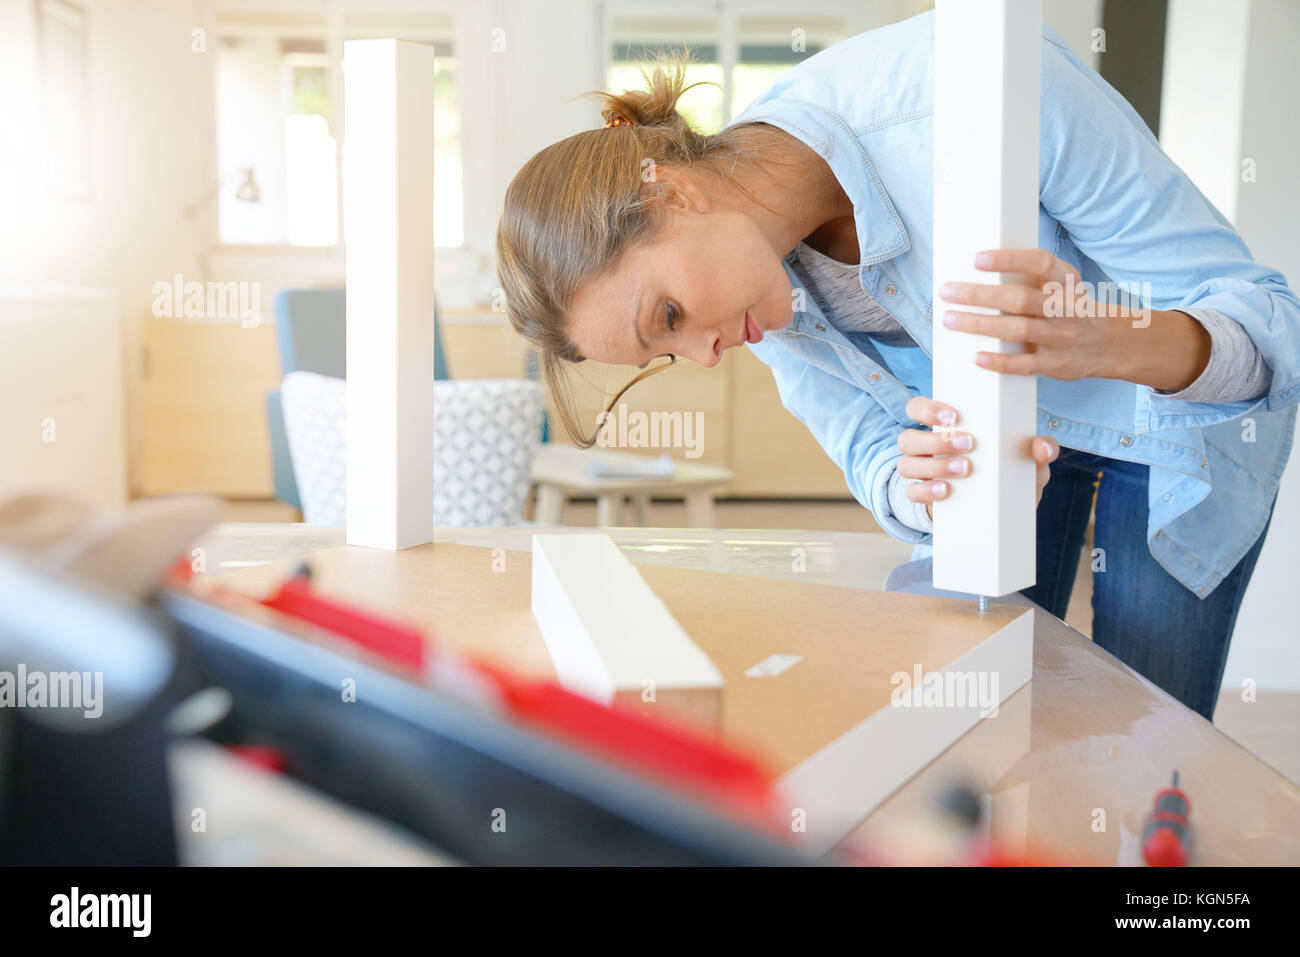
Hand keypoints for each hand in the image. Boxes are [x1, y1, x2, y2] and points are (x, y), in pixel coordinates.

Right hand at [899, 396, 1058, 517]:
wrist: (1000, 513)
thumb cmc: (1008, 474)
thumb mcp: (1027, 461)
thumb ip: (1039, 450)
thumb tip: (1041, 446)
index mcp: (942, 428)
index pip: (917, 408)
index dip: (926, 409)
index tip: (953, 415)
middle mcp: (925, 449)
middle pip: (908, 438)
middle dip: (936, 440)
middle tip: (969, 442)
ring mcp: (922, 473)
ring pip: (907, 464)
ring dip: (935, 465)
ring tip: (965, 468)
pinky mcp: (924, 497)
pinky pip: (912, 492)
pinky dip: (927, 490)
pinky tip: (947, 490)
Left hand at [937, 248, 1126, 380]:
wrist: (1109, 344)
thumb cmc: (1071, 309)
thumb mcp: (1062, 286)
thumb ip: (1031, 278)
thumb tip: (978, 269)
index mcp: (1066, 281)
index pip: (1040, 263)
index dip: (1009, 260)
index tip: (978, 259)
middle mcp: (1066, 307)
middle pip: (1019, 298)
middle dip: (980, 295)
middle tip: (947, 292)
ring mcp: (1062, 336)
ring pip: (1019, 329)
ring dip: (981, 324)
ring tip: (950, 319)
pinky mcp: (1056, 364)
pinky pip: (1026, 364)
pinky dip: (1000, 362)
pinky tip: (977, 356)